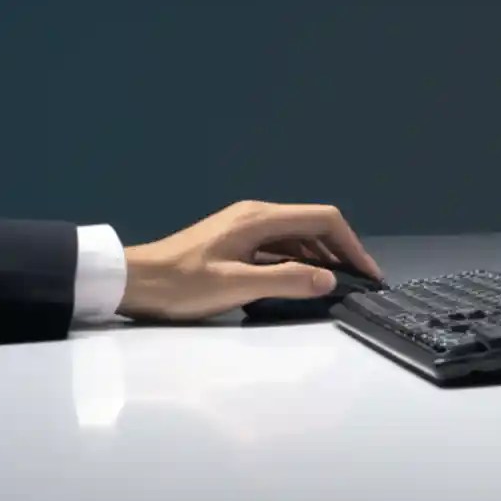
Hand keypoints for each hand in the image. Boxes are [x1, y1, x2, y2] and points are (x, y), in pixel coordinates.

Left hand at [117, 200, 381, 320]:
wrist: (132, 280)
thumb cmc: (182, 285)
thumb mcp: (235, 286)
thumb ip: (285, 280)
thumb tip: (330, 279)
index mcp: (260, 218)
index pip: (324, 219)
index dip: (352, 245)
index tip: (368, 273)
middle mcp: (258, 214)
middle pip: (315, 224)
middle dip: (343, 251)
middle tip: (361, 283)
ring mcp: (247, 225)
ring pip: (300, 235)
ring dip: (323, 257)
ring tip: (339, 286)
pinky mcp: (238, 239)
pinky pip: (282, 244)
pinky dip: (302, 260)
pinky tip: (305, 281)